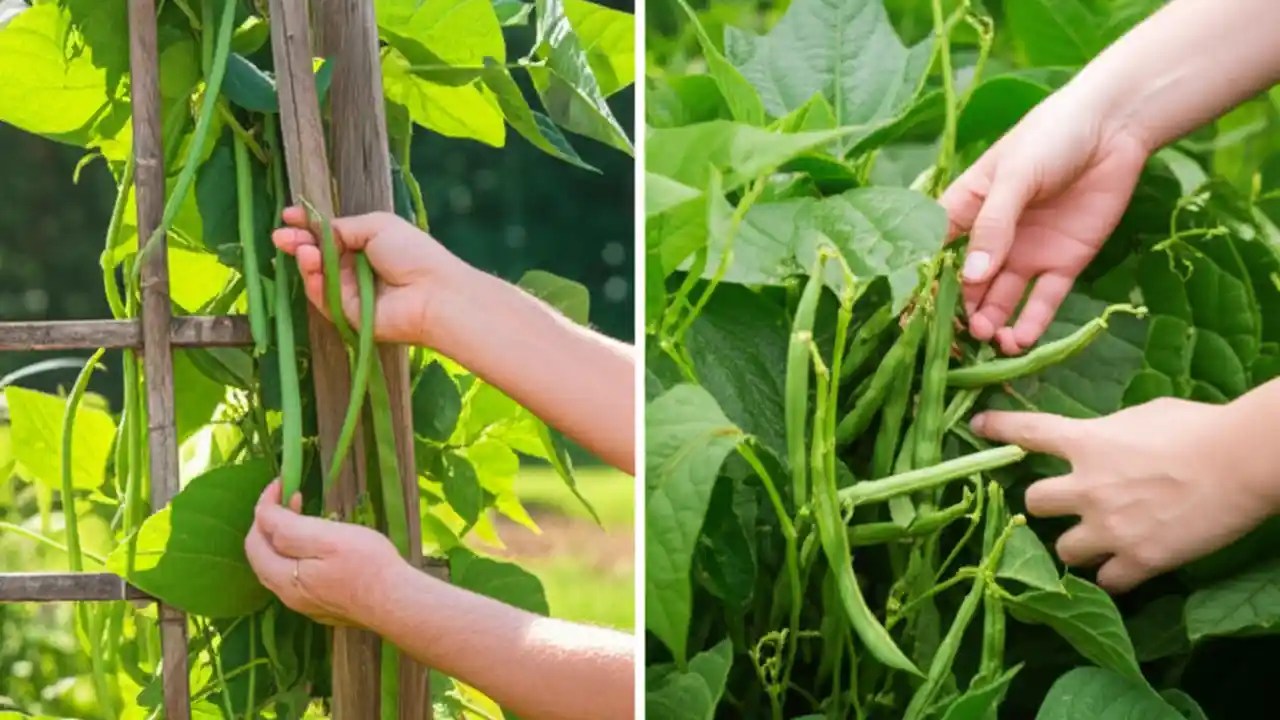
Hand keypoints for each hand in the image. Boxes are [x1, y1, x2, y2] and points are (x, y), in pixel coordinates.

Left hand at [244, 480, 402, 624]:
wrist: (398, 602)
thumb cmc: (367, 564)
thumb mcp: (327, 538)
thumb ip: (288, 528)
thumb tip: (264, 515)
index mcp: (284, 578)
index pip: (255, 539)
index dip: (264, 506)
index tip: (282, 483)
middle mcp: (287, 595)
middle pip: (262, 556)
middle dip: (270, 523)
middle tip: (293, 497)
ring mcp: (305, 604)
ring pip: (279, 568)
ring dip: (283, 539)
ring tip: (305, 516)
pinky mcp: (323, 607)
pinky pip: (297, 577)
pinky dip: (298, 554)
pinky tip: (320, 546)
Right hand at [273, 208, 472, 345]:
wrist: (433, 293)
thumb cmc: (412, 253)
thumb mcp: (377, 226)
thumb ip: (342, 227)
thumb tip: (317, 228)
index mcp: (367, 244)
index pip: (330, 234)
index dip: (309, 225)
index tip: (289, 214)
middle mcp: (356, 269)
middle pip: (318, 255)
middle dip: (298, 242)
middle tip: (281, 234)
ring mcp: (350, 293)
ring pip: (316, 276)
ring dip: (305, 259)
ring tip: (302, 247)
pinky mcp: (346, 315)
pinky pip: (322, 297)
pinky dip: (313, 280)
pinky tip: (310, 261)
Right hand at [941, 90, 1150, 353]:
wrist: (1116, 127)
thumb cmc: (1052, 136)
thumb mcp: (1015, 176)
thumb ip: (994, 225)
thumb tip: (972, 276)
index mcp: (967, 208)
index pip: (936, 250)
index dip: (925, 279)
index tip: (913, 309)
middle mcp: (992, 238)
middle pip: (968, 282)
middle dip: (959, 309)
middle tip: (957, 333)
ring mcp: (1026, 253)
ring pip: (1001, 298)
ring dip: (991, 320)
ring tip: (986, 338)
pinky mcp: (1063, 263)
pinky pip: (1042, 300)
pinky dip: (1031, 323)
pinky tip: (1018, 342)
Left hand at [971, 398, 1279, 592]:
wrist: (1241, 463)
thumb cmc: (1200, 427)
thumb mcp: (1144, 416)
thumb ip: (1112, 432)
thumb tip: (1109, 440)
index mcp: (1086, 442)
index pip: (1027, 432)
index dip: (998, 428)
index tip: (978, 426)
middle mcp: (1086, 487)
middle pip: (1033, 502)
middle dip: (1047, 504)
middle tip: (1070, 504)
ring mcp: (1109, 528)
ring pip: (1063, 550)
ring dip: (1078, 544)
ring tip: (1102, 539)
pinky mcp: (1138, 560)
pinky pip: (1106, 581)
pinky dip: (1113, 575)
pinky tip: (1128, 566)